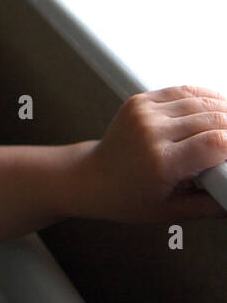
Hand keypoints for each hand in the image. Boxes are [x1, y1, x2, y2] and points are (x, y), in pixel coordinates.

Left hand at [82, 85, 226, 222]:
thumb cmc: (129, 199)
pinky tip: (219, 109)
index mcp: (160, 162)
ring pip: (202, 101)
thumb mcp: (173, 211)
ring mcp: (143, 113)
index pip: (215, 143)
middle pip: (213, 118)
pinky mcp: (140, 101)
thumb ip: (213, 205)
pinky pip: (183, 91)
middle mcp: (150, 132)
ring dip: (226, 110)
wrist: (90, 178)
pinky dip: (207, 98)